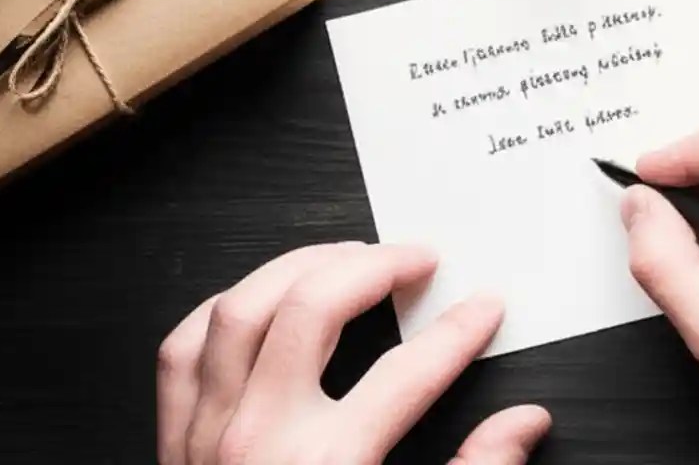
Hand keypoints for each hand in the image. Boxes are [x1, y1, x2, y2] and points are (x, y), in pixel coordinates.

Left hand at [156, 242, 549, 464]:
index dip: (458, 331)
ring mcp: (208, 434)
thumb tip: (524, 425)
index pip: (409, 371)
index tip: (484, 309)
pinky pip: (183, 349)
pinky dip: (222, 312)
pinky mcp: (174, 441)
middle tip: (418, 259)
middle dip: (375, 267)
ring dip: (298, 266)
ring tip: (347, 257)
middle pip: (314, 308)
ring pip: (242, 309)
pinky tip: (261, 301)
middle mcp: (260, 439)